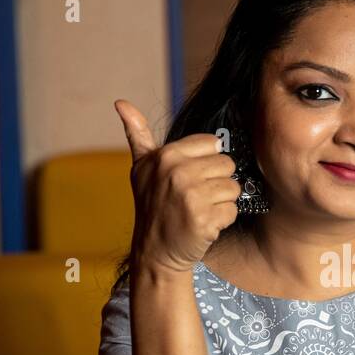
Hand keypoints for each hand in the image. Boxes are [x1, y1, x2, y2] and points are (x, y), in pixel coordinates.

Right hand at [115, 99, 240, 274]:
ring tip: (200, 210)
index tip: (190, 177)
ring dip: (222, 202)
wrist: (155, 252)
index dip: (207, 162)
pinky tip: (204, 224)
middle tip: (195, 198)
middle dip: (216, 182)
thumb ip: (137, 134)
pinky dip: (223, 220)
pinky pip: (233, 210)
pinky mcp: (204, 219)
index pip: (213, 144)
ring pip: (233, 187)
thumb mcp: (141, 168)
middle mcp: (177, 172)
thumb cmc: (152, 207)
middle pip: (227, 165)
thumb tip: (121, 103)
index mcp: (166, 155)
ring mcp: (191, 196)